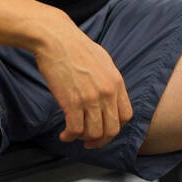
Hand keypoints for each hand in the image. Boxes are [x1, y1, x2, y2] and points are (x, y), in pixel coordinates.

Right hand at [33, 20, 133, 148]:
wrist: (55, 38)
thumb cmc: (74, 47)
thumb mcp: (102, 61)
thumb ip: (108, 80)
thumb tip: (108, 95)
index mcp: (116, 82)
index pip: (126, 116)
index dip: (115, 127)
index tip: (104, 128)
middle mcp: (107, 93)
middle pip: (112, 130)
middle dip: (101, 141)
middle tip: (90, 143)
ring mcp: (90, 98)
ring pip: (94, 133)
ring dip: (84, 139)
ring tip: (74, 135)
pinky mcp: (72, 102)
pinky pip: (76, 129)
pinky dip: (70, 136)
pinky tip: (64, 134)